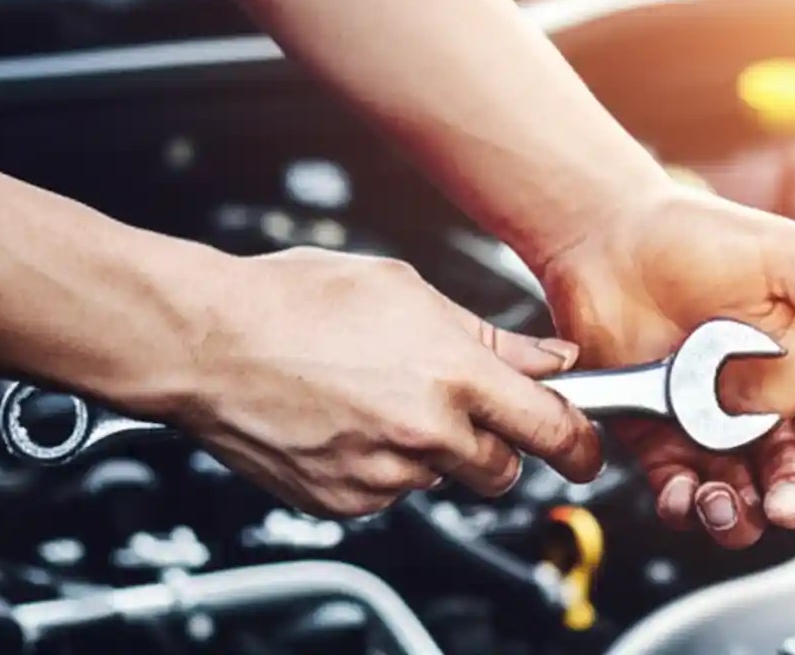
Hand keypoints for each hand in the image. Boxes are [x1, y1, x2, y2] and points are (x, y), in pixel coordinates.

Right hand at [161, 247, 601, 518]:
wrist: (208, 341)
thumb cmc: (297, 302)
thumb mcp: (409, 292)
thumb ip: (494, 337)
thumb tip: (551, 359)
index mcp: (453, 374)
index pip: (551, 430)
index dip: (580, 445)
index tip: (586, 451)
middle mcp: (425, 432)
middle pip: (502, 469)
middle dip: (496, 445)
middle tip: (460, 408)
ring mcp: (382, 475)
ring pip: (441, 479)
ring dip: (431, 451)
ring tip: (380, 398)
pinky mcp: (344, 502)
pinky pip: (389, 495)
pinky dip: (383, 468)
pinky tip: (350, 423)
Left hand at [540, 185, 794, 576]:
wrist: (610, 232)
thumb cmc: (700, 233)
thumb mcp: (781, 256)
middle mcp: (758, 409)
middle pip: (793, 486)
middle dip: (793, 506)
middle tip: (781, 504)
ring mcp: (703, 426)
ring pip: (736, 502)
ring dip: (735, 518)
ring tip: (718, 500)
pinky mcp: (650, 431)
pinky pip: (675, 488)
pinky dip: (680, 506)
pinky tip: (679, 496)